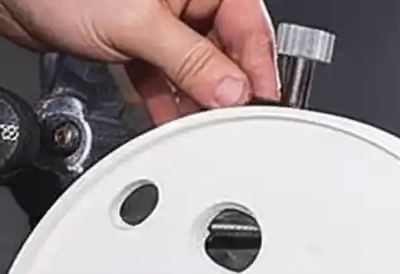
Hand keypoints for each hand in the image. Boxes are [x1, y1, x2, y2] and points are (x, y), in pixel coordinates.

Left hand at [0, 0, 278, 123]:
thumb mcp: (138, 26)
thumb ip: (192, 62)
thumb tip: (233, 91)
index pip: (250, 30)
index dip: (258, 72)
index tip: (261, 107)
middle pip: (225, 51)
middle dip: (224, 91)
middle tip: (228, 124)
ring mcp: (163, 18)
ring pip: (195, 67)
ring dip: (195, 99)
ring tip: (198, 128)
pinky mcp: (138, 38)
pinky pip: (165, 73)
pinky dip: (166, 97)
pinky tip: (168, 120)